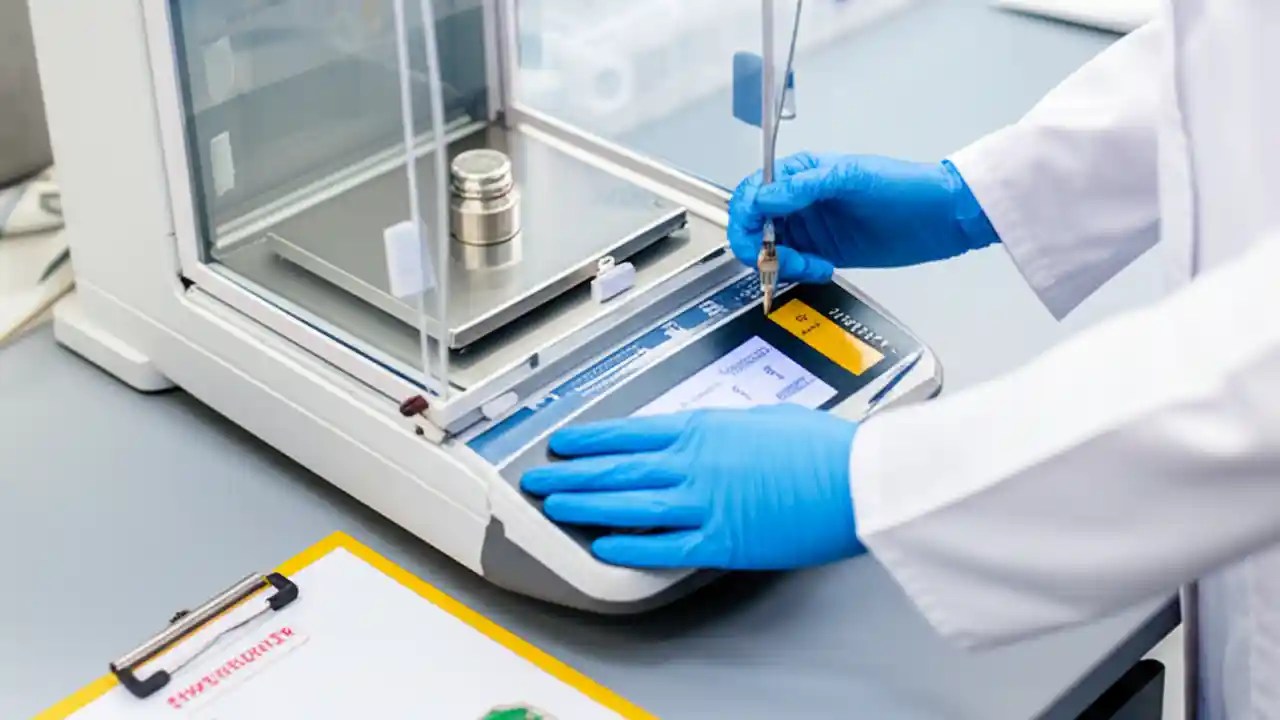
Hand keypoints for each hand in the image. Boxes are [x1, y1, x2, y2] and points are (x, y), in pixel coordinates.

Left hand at [520, 405, 863, 569]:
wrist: (857, 477)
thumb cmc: (823, 447)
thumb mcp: (766, 419)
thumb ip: (728, 430)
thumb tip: (712, 436)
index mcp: (706, 428)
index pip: (630, 432)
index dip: (591, 439)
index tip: (565, 442)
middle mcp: (695, 462)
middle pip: (617, 468)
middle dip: (572, 472)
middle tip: (539, 477)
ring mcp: (704, 501)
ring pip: (628, 504)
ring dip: (586, 505)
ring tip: (555, 506)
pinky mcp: (722, 540)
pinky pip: (663, 546)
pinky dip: (628, 546)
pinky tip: (602, 545)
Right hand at [727, 152, 999, 281]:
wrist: (938, 218)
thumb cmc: (902, 187)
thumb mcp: (851, 178)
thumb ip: (803, 187)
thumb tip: (764, 197)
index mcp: (799, 173)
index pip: (752, 192)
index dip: (745, 216)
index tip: (756, 237)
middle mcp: (797, 200)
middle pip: (752, 225)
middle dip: (758, 246)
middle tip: (777, 260)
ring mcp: (809, 228)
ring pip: (769, 249)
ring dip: (781, 263)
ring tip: (811, 266)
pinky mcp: (820, 252)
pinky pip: (792, 265)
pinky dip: (798, 273)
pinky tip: (823, 269)